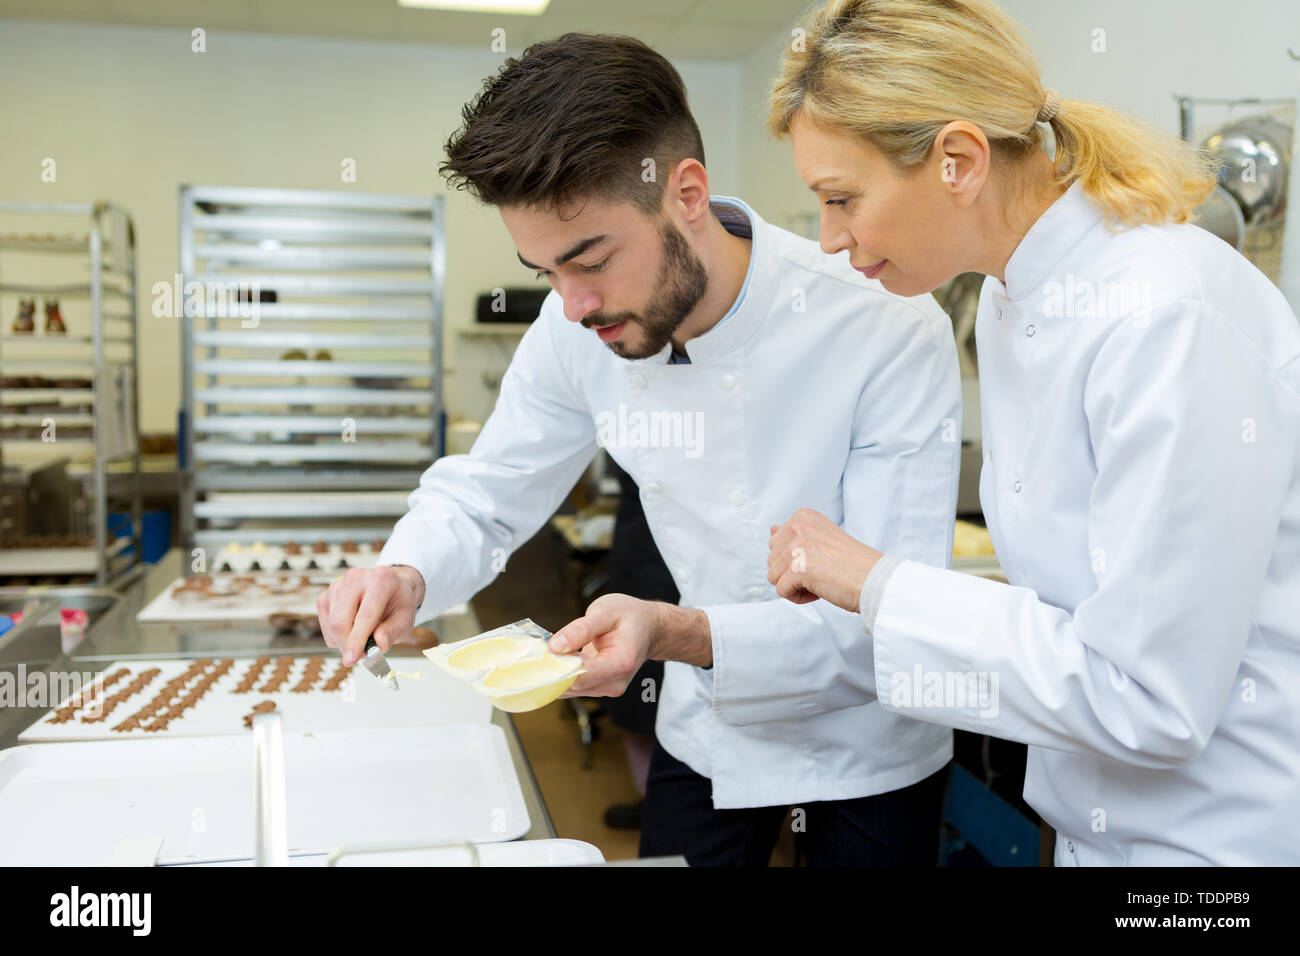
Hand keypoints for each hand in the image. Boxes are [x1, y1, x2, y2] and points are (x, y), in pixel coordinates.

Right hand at [317, 565, 425, 665]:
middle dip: (346, 645)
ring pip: (331, 624)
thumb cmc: (397, 604)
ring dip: (343, 641)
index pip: (365, 614)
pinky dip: (336, 635)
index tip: (351, 659)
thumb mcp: (406, 620)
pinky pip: (325, 623)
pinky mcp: (326, 594)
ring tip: (361, 639)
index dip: (357, 640)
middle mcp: (357, 577)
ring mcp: (338, 585)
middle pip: (340, 620)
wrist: (389, 590)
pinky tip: (351, 631)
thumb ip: (393, 633)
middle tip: (358, 656)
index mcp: (382, 579)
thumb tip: (378, 644)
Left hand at [548, 594, 710, 697]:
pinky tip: (561, 659)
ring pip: (569, 690)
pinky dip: (563, 675)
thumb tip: (555, 646)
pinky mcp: (600, 688)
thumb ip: (581, 629)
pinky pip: (574, 687)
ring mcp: (608, 688)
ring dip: (556, 673)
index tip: (542, 654)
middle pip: (572, 686)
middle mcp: (615, 683)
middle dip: (553, 670)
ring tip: (553, 651)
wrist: (650, 628)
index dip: (556, 667)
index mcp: (620, 663)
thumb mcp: (605, 611)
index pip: (579, 677)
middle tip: (541, 650)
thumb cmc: (630, 617)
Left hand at [767, 508, 881, 612]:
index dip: (795, 560)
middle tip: (821, 572)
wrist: (875, 580)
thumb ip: (794, 535)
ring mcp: (797, 546)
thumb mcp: (821, 540)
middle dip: (792, 574)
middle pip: (771, 561)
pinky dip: (799, 597)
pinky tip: (820, 591)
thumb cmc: (853, 564)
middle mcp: (798, 526)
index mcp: (803, 516)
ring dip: (795, 586)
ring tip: (821, 581)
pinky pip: (782, 591)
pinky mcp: (797, 567)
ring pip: (773, 577)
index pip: (775, 544)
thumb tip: (772, 530)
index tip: (819, 560)